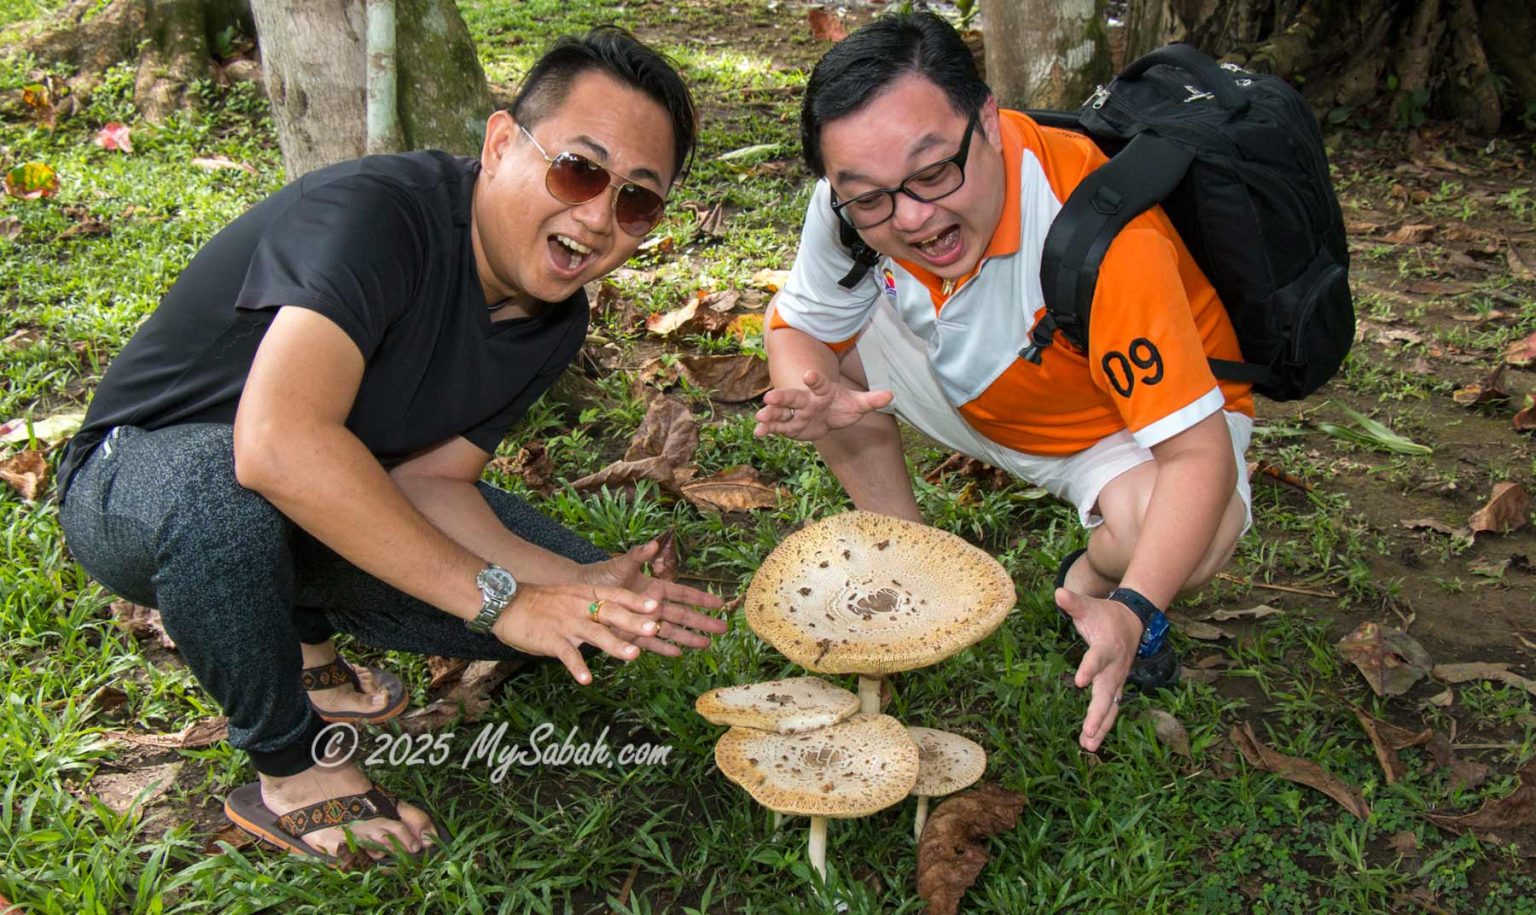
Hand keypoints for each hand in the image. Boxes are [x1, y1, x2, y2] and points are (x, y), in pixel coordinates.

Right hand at [491, 582, 668, 684]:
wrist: (508, 604)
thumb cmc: (545, 602)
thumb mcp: (573, 595)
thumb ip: (596, 603)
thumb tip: (625, 613)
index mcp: (587, 594)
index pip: (616, 595)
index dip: (636, 600)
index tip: (657, 605)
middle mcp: (580, 607)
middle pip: (611, 613)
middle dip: (634, 621)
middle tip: (655, 628)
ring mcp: (566, 623)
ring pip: (595, 634)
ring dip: (615, 645)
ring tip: (633, 655)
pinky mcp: (551, 640)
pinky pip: (567, 654)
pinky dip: (577, 667)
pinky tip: (587, 679)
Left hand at [574, 535, 727, 657]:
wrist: (578, 593)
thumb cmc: (600, 575)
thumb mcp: (620, 564)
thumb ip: (638, 556)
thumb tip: (653, 544)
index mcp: (654, 588)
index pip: (683, 594)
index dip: (702, 598)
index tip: (719, 602)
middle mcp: (652, 605)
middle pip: (682, 615)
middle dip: (702, 622)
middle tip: (723, 629)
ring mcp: (643, 621)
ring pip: (670, 631)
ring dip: (688, 638)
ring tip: (706, 645)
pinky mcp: (630, 634)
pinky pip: (649, 643)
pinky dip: (662, 648)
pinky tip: (678, 654)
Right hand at [753, 369, 892, 440]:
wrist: (828, 414)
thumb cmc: (841, 406)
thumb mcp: (858, 404)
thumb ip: (872, 400)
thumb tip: (891, 395)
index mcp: (822, 391)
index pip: (818, 382)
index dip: (814, 378)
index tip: (808, 375)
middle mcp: (806, 400)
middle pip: (793, 397)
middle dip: (782, 397)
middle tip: (770, 396)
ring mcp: (796, 412)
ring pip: (781, 412)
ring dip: (770, 414)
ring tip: (760, 418)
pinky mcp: (789, 425)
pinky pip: (777, 427)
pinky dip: (767, 430)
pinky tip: (758, 434)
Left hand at [1056, 587, 1143, 751]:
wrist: (1134, 620)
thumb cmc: (1105, 614)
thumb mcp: (1089, 606)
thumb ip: (1073, 602)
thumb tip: (1058, 593)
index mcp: (1107, 646)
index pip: (1097, 659)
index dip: (1089, 669)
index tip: (1079, 682)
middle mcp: (1115, 667)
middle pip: (1107, 692)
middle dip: (1098, 713)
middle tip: (1087, 731)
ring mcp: (1118, 679)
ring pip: (1111, 706)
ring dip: (1100, 726)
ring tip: (1088, 745)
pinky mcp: (1116, 686)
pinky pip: (1111, 709)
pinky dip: (1103, 725)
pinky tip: (1090, 742)